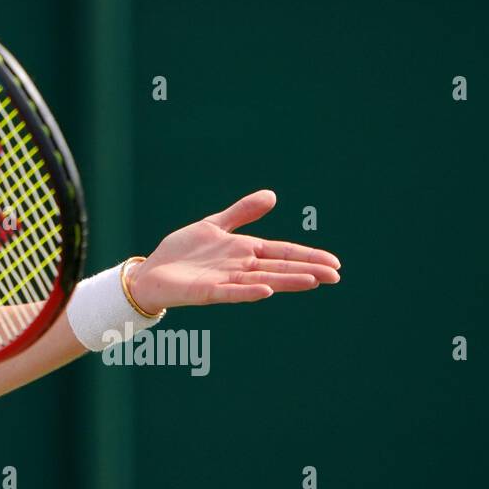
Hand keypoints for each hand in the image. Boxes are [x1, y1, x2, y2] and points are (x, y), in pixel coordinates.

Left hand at [126, 189, 341, 315]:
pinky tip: (267, 290)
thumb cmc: (183, 252)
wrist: (152, 271)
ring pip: (262, 280)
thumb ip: (242, 212)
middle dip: (307, 270)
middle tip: (336, 276)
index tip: (334, 263)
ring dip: (287, 281)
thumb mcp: (214, 225)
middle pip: (279, 268)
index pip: (282, 252)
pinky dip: (249, 291)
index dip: (307, 256)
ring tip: (313, 281)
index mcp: (244, 251)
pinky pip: (231, 292)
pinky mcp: (207, 291)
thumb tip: (272, 195)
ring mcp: (225, 280)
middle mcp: (240, 267)